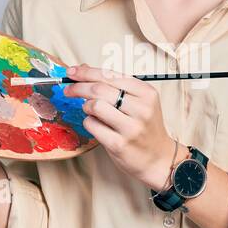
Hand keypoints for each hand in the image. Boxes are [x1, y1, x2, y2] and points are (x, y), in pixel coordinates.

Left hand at [63, 63, 177, 190]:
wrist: (158, 158)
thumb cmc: (144, 127)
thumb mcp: (139, 102)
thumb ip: (114, 85)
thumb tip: (84, 69)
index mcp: (146, 93)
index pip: (110, 75)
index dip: (86, 72)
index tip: (72, 72)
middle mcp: (141, 108)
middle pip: (99, 89)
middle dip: (78, 87)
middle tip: (68, 90)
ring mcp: (131, 128)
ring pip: (95, 106)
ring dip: (86, 106)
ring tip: (90, 111)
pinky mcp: (119, 144)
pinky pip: (92, 125)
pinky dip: (89, 122)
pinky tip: (97, 125)